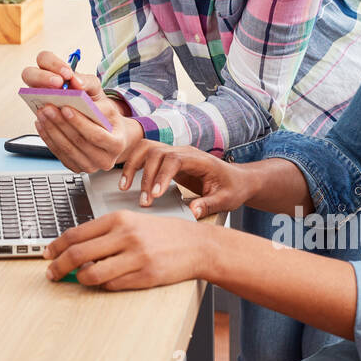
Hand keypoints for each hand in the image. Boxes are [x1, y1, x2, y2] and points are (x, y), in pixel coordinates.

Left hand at [22, 51, 141, 171]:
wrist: (111, 135)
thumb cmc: (108, 118)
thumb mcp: (104, 99)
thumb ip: (91, 87)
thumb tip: (75, 82)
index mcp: (117, 144)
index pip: (96, 134)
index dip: (79, 121)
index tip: (65, 107)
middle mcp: (105, 160)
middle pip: (79, 142)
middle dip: (61, 123)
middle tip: (47, 108)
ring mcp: (90, 166)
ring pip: (66, 148)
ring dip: (51, 130)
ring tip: (42, 114)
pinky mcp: (76, 167)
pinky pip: (59, 154)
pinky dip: (48, 138)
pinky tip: (42, 125)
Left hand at [44, 209, 206, 289]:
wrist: (197, 245)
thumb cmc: (163, 233)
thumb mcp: (133, 222)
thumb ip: (105, 233)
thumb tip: (75, 248)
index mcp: (118, 219)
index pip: (76, 233)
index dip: (56, 246)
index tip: (47, 254)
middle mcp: (125, 236)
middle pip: (77, 254)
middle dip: (58, 266)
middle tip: (52, 273)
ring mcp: (135, 257)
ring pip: (91, 273)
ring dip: (79, 279)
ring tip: (79, 278)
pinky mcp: (144, 277)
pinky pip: (111, 285)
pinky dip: (103, 285)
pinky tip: (105, 280)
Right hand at [119, 140, 253, 218]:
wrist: (237, 179)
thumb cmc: (233, 188)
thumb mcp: (226, 200)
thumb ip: (209, 204)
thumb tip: (192, 211)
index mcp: (199, 159)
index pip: (174, 159)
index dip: (161, 175)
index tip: (154, 194)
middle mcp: (184, 152)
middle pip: (156, 152)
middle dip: (145, 176)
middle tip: (144, 202)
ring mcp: (175, 153)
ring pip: (147, 148)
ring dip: (133, 165)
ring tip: (124, 187)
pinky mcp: (168, 159)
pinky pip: (146, 154)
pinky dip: (134, 164)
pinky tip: (126, 180)